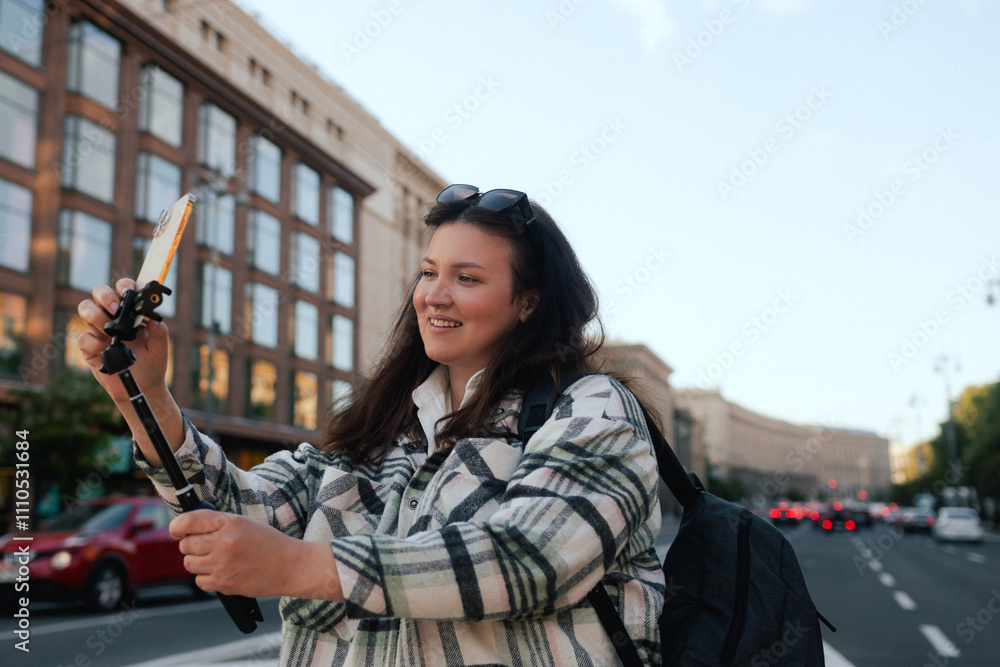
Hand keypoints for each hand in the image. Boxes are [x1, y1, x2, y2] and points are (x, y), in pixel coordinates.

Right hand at [76, 279, 170, 403]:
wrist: (142, 387)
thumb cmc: (152, 363)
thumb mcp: (160, 348)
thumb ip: (159, 332)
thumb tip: (155, 318)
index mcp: (131, 312)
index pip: (124, 289)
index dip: (124, 286)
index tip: (128, 293)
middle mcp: (112, 316)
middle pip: (99, 293)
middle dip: (105, 295)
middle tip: (115, 308)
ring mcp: (99, 330)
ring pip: (85, 308)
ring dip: (95, 315)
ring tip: (109, 328)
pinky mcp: (89, 348)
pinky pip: (83, 337)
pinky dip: (93, 342)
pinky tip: (106, 350)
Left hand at [171, 510, 343, 601]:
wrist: (291, 566)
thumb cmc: (270, 543)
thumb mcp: (245, 524)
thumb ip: (218, 524)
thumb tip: (189, 529)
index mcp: (229, 523)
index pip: (189, 522)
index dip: (177, 526)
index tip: (176, 531)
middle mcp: (223, 543)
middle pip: (186, 545)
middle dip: (191, 545)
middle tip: (205, 546)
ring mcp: (222, 565)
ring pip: (189, 563)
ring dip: (197, 561)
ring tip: (215, 559)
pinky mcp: (224, 584)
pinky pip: (199, 581)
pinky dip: (206, 577)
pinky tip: (221, 572)